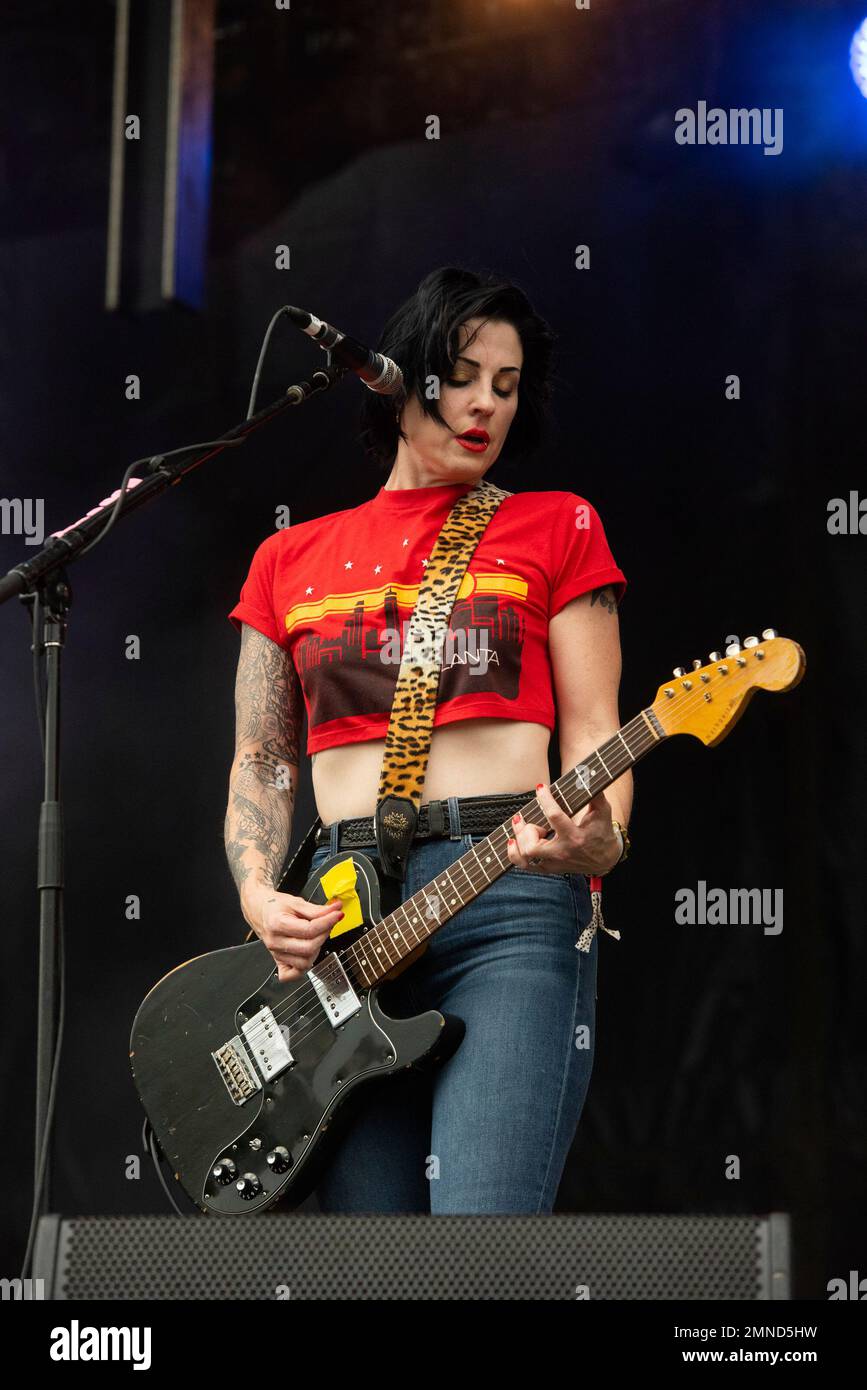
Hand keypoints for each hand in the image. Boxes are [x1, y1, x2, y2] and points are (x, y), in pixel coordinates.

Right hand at [242, 883, 344, 982]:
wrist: (260, 910)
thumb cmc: (275, 906)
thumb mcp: (296, 902)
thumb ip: (317, 909)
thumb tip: (335, 910)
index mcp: (277, 924)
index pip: (309, 930)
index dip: (327, 922)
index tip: (337, 914)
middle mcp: (275, 942)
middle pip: (308, 948)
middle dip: (324, 935)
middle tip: (328, 923)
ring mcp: (276, 954)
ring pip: (304, 963)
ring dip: (316, 950)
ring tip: (317, 936)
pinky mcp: (278, 962)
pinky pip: (291, 975)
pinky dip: (302, 969)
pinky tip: (307, 955)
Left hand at [506, 783, 621, 877]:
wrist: (605, 859)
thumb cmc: (602, 832)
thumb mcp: (602, 812)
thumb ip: (595, 795)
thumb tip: (587, 775)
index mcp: (575, 837)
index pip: (555, 816)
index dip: (545, 799)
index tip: (540, 788)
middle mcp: (562, 853)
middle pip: (532, 846)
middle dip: (526, 829)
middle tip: (528, 819)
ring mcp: (553, 863)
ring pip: (525, 856)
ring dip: (519, 839)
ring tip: (524, 827)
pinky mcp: (548, 868)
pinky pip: (523, 865)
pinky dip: (514, 853)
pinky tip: (514, 840)